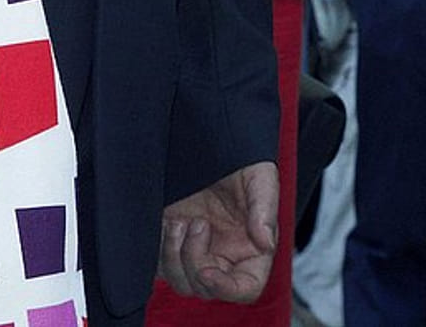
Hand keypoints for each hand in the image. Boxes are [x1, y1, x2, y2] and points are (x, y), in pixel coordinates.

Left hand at [158, 161, 277, 301]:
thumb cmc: (239, 159)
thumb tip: (266, 242)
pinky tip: (166, 221)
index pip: (245, 288)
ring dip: (175, 256)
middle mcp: (222, 254)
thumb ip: (264, 209)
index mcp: (250, 249)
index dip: (227, 289)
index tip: (208, 272)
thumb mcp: (259, 176)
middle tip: (197, 223)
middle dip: (195, 262)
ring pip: (181, 281)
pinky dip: (160, 249)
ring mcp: (196, 248)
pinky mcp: (172, 238)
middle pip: (206, 289)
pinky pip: (159, 264)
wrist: (206, 136)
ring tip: (179, 221)